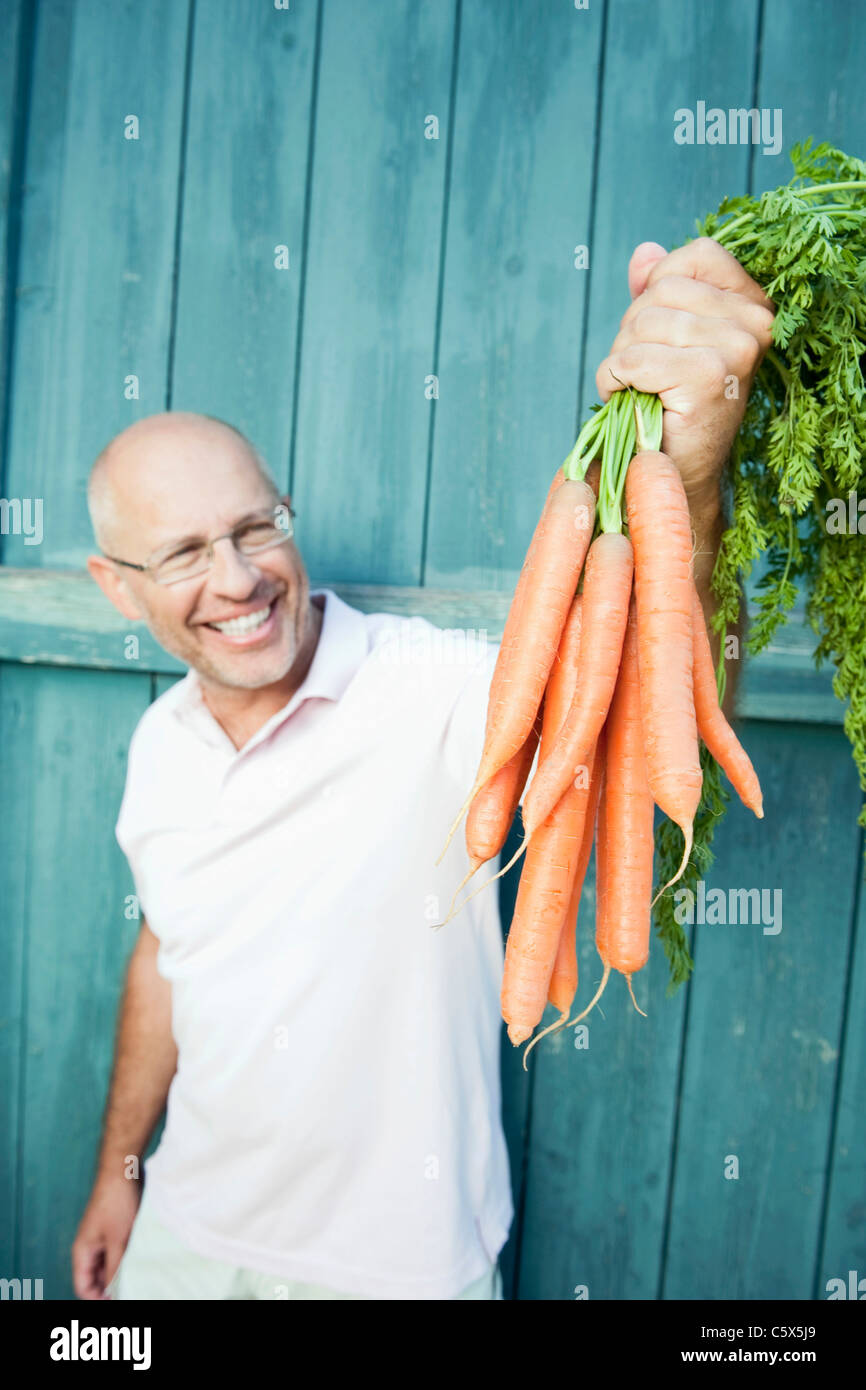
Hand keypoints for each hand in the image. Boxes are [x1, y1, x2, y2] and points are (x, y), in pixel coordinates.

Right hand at [72, 1174, 141, 1298]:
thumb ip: (115, 1267)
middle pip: (95, 1278)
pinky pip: (116, 1251)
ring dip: (119, 1272)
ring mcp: (100, 1237)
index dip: (98, 1299)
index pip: (83, 1287)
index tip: (120, 1300)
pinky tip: (140, 1259)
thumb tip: (116, 1290)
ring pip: (107, 1265)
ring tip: (138, 1276)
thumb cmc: (117, 1203)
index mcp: (82, 1252)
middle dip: (111, 1287)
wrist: (122, 1170)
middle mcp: (88, 1247)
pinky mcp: (112, 1229)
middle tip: (133, 1289)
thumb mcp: (119, 1240)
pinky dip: (125, 1258)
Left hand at [596, 238, 774, 512]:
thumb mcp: (667, 338)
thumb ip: (657, 289)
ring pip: (641, 325)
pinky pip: (631, 359)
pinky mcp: (708, 378)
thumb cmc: (671, 407)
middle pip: (660, 291)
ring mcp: (736, 349)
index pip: (696, 256)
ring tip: (644, 390)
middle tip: (648, 374)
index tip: (663, 334)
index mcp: (754, 306)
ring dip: (623, 359)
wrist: (676, 475)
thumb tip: (644, 251)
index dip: (659, 286)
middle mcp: (755, 323)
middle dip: (634, 331)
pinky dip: (614, 381)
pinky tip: (633, 402)